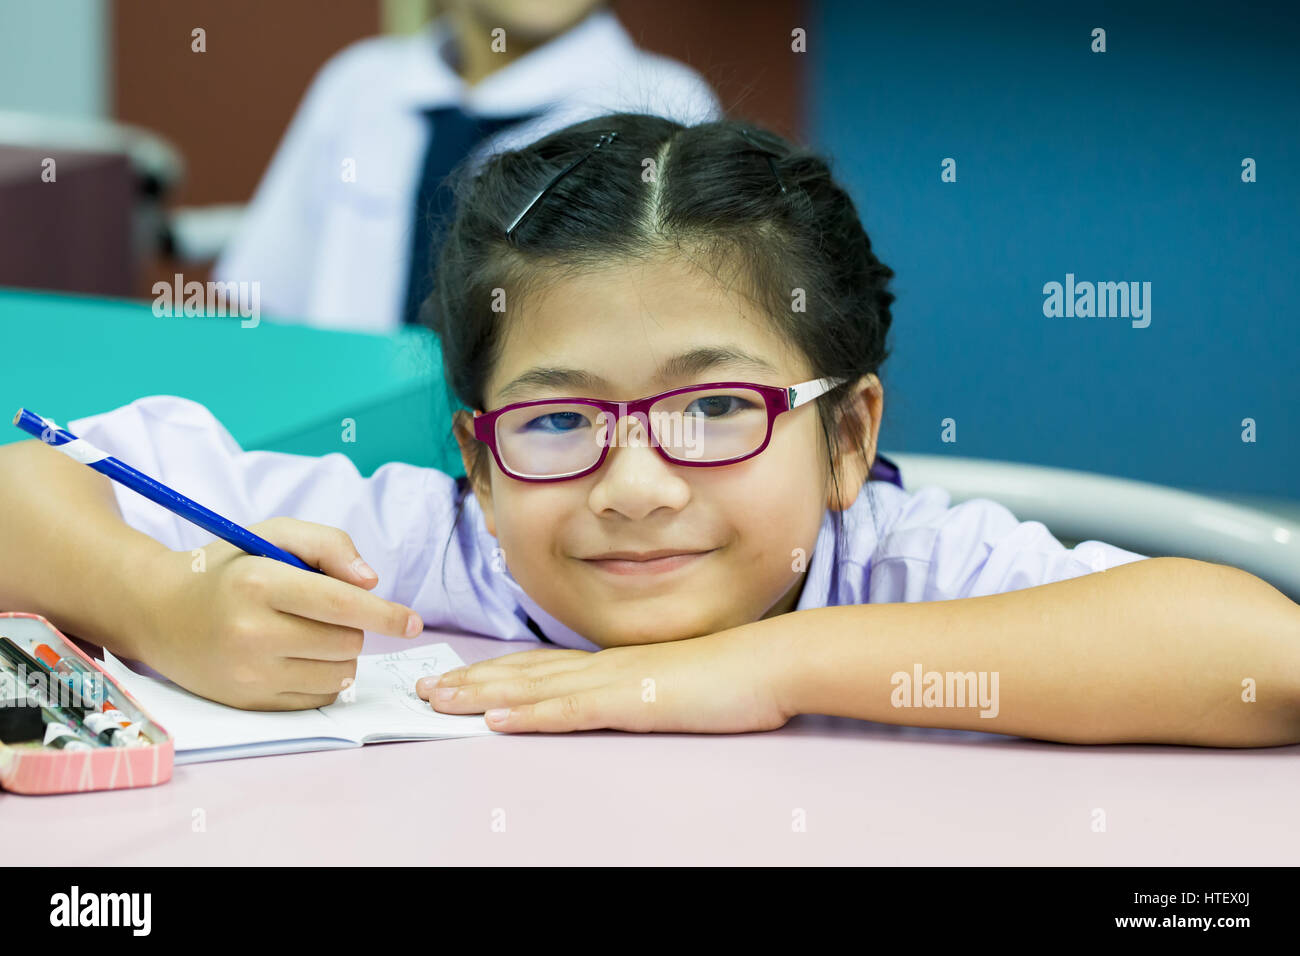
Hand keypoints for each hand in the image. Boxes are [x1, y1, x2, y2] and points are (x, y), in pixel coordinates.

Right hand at [143, 517, 421, 709]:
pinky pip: (318, 699)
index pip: (340, 604)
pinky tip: (296, 658)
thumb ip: (327, 544)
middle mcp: (251, 633)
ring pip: (339, 672)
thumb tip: (371, 582)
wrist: (159, 613)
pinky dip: (322, 679)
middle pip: (347, 640)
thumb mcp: (271, 535)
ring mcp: (248, 675)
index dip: (385, 614)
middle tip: (321, 611)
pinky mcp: (249, 703)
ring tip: (306, 633)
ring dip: (340, 653)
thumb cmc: (228, 568)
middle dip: (351, 624)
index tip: (413, 622)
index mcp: (258, 584)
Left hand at [415, 624, 794, 732]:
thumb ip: (639, 689)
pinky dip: (530, 714)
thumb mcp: (672, 685)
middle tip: (423, 686)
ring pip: (534, 688)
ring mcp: (614, 682)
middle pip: (523, 673)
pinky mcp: (631, 702)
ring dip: (481, 693)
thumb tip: (616, 699)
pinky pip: (570, 711)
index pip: (539, 669)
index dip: (493, 672)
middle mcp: (603, 667)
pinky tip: (497, 720)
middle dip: (470, 680)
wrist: (768, 663)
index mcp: (612, 664)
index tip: (456, 678)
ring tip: (439, 699)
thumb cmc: (730, 677)